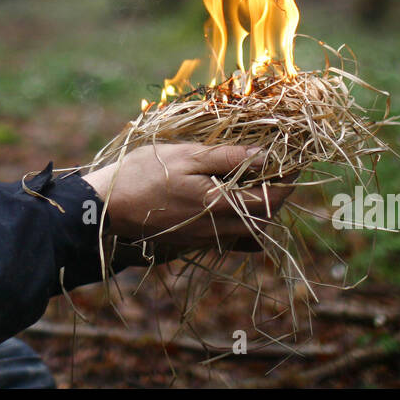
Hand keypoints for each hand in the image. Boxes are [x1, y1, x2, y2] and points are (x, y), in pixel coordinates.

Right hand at [81, 142, 296, 251]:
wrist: (106, 209)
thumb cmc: (143, 175)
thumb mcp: (186, 156)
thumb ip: (228, 158)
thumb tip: (266, 156)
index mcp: (220, 204)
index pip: (270, 199)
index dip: (287, 181)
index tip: (293, 161)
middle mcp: (218, 228)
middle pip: (264, 220)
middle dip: (276, 196)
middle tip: (276, 170)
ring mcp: (205, 239)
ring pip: (248, 232)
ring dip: (259, 211)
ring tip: (254, 184)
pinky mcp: (192, 243)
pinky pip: (229, 239)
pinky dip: (239, 224)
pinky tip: (230, 205)